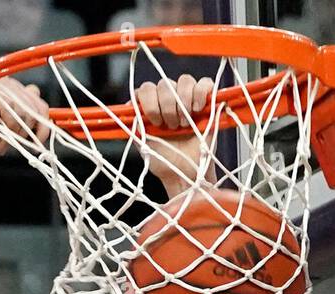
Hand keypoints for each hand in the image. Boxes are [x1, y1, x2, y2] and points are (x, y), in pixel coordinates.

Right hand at [0, 77, 51, 156]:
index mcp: (12, 88)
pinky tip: (4, 134)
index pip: (36, 97)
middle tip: (24, 143)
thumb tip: (48, 118)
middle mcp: (5, 82)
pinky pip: (9, 105)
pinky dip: (10, 124)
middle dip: (32, 127)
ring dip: (20, 128)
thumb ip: (28, 119)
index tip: (40, 140)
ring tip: (10, 141)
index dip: (43, 119)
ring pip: (23, 105)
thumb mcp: (15, 128)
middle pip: (33, 101)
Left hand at [137, 75, 216, 196]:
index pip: (146, 89)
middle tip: (171, 127)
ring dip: (183, 102)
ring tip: (184, 124)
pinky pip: (204, 83)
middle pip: (165, 83)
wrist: (184, 173)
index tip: (155, 122)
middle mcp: (167, 98)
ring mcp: (187, 98)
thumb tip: (128, 106)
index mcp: (150, 106)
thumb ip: (134, 124)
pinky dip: (201, 93)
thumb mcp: (142, 143)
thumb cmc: (163, 160)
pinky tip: (198, 110)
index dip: (150, 103)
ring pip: (185, 80)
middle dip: (168, 107)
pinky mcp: (206, 101)